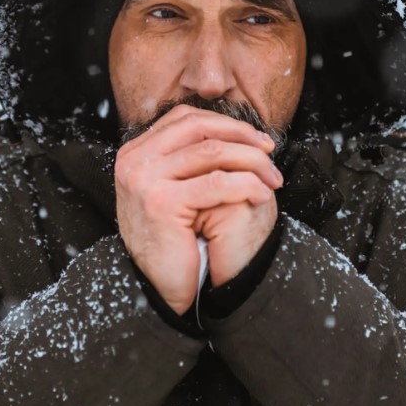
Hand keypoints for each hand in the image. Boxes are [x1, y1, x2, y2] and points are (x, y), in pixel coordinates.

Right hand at [115, 104, 281, 313]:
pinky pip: (216, 183)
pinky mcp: (161, 202)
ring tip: (272, 177)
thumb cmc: (173, 241)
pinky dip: (246, 185)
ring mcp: (143, 179)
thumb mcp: (172, 190)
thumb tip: (231, 130)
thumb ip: (186, 159)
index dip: (226, 123)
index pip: (186, 118)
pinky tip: (261, 195)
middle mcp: (133, 161)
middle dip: (242, 136)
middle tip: (269, 152)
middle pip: (198, 127)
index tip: (255, 139)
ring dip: (251, 161)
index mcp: (135, 153)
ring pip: (212, 152)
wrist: (159, 287)